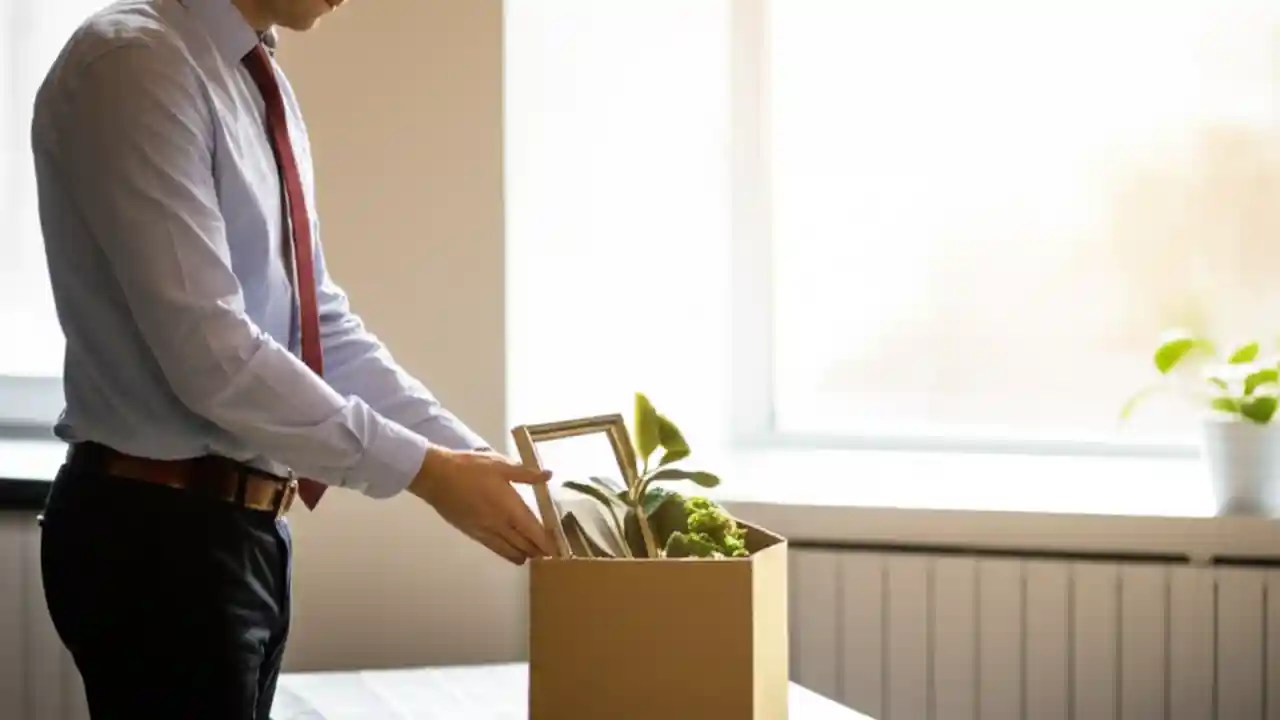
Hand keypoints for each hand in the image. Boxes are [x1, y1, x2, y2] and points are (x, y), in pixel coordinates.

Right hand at [409, 446, 554, 564]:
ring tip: (533, 555)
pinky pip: (495, 549)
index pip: (534, 533)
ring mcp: (486, 532)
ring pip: (510, 551)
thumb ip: (526, 474)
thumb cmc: (471, 468)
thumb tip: (548, 475)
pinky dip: (507, 553)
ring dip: (524, 554)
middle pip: (524, 545)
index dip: (548, 544)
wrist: (437, 477)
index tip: (558, 550)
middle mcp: (500, 525)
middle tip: (551, 553)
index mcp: (511, 508)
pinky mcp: (473, 534)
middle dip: (539, 551)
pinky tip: (511, 552)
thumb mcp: (501, 465)